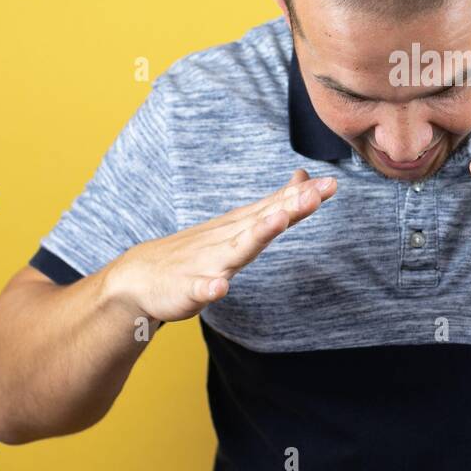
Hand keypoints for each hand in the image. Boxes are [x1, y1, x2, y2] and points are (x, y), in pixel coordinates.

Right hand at [104, 169, 336, 322]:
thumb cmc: (197, 252)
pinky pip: (199, 290)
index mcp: (241, 228)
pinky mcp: (187, 289)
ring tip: (276, 221)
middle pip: (264, 222)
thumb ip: (273, 207)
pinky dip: (209, 289)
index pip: (276, 208)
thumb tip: (305, 181)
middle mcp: (228, 240)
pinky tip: (219, 288)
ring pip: (236, 250)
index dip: (303, 197)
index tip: (331, 183)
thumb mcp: (239, 227)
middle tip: (316, 193)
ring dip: (256, 235)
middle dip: (290, 207)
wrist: (139, 278)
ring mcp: (207, 264)